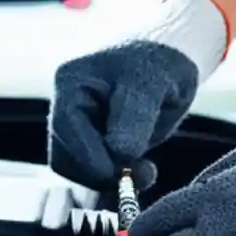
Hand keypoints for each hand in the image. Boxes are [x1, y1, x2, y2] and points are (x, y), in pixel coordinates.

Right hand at [47, 0, 228, 189]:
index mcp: (71, 82)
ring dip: (109, 177)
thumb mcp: (152, 84)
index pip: (66, 130)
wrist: (171, 59)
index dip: (92, 158)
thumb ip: (134, 118)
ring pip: (77, 169)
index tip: (126, 173)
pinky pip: (93, 171)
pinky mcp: (91, 142)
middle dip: (101, 172)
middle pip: (65, 157)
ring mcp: (77, 126)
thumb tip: (119, 156)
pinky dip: (115, 176)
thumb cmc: (161, 62)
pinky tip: (141, 167)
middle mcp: (66, 105)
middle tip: (144, 172)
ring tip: (146, 168)